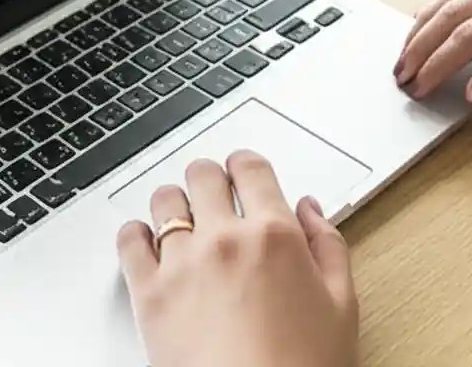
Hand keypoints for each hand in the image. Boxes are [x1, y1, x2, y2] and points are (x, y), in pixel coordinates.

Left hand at [116, 150, 357, 366]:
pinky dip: (136, 234)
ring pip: (164, 199)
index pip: (250, 168)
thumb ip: (328, 245)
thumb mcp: (342, 306)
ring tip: (183, 221)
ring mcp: (181, 263)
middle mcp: (224, 239)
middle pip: (203, 175)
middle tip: (214, 195)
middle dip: (210, 180)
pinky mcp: (147, 292)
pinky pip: (129, 240)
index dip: (245, 166)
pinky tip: (148, 242)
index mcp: (275, 235)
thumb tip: (310, 210)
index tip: (242, 172)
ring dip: (174, 203)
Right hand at [394, 0, 471, 102]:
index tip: (419, 87)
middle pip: (454, 10)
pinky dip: (442, 8)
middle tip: (400, 75)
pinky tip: (424, 24)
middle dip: (421, 45)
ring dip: (425, 25)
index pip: (471, 35)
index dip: (439, 63)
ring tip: (405, 55)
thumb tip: (471, 91)